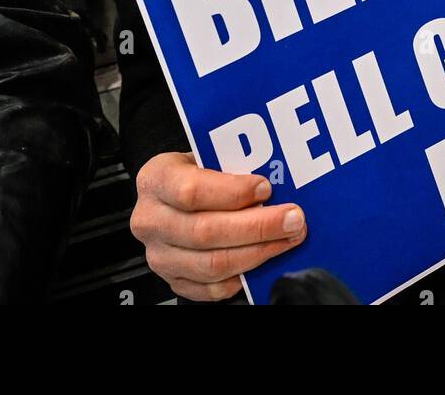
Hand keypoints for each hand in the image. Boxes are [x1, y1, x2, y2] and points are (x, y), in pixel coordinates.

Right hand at [130, 151, 305, 301]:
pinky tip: (265, 259)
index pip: (191, 190)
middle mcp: (152, 220)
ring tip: (288, 237)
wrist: (173, 194)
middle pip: (206, 232)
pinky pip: (212, 289)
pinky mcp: (174, 280)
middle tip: (292, 218)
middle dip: (258, 227)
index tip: (266, 188)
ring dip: (259, 251)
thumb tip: (280, 175)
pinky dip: (243, 276)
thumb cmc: (196, 171)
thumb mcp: (206, 155)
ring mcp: (160, 255)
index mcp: (156, 180)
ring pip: (213, 264)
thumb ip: (233, 165)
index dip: (233, 192)